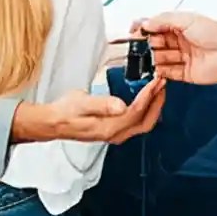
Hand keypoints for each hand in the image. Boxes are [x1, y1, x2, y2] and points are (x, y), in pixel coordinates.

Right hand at [12, 77, 166, 143]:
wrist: (53, 123)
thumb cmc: (65, 112)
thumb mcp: (81, 103)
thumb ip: (101, 104)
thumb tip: (121, 106)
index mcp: (109, 128)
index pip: (136, 112)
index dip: (148, 96)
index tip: (155, 81)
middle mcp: (115, 134)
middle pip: (146, 122)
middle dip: (157, 103)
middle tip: (162, 85)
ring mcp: (115, 134)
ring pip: (143, 124)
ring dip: (153, 107)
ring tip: (157, 89)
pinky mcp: (114, 130)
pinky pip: (136, 123)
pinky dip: (145, 110)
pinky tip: (144, 98)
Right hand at [134, 12, 216, 86]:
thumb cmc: (216, 34)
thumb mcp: (187, 19)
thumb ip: (164, 20)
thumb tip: (146, 22)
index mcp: (181, 26)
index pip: (157, 26)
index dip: (145, 29)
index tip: (134, 31)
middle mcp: (180, 41)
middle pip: (156, 43)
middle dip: (146, 44)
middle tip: (137, 47)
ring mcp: (182, 58)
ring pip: (160, 58)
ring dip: (151, 59)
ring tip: (144, 59)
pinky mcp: (185, 73)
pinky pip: (168, 73)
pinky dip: (159, 72)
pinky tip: (153, 70)